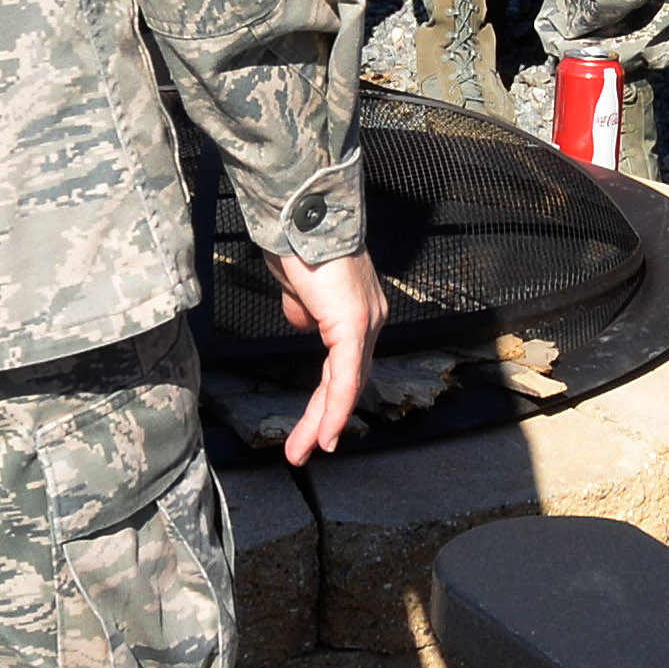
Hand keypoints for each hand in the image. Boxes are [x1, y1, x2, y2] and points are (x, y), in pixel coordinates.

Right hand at [273, 247, 388, 464]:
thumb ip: (305, 309)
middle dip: (324, 417)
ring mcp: (365, 321)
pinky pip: (346, 375)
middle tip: (304, 449)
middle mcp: (370, 318)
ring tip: (302, 450)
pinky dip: (337, 407)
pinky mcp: (353, 323)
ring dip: (324, 420)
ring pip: (347, 383)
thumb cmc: (298, 243)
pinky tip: (326, 433)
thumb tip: (303, 323)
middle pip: (349, 379)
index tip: (316, 426)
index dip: (331, 397)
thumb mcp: (300, 286)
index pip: (347, 364)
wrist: (301, 217)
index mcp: (359, 310)